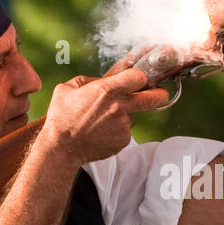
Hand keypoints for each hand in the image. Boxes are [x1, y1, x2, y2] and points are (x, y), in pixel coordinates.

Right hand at [42, 67, 169, 165]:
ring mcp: (123, 125)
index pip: (138, 77)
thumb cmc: (61, 117)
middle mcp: (119, 107)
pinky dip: (117, 131)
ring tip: (101, 121)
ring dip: (123, 116)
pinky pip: (125, 131)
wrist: (62, 147)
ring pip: (132, 116)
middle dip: (160, 95)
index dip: (139, 77)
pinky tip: (101, 132)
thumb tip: (100, 81)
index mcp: (107, 90)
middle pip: (152, 98)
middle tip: (162, 94)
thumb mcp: (67, 89)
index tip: (139, 79)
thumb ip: (88, 81)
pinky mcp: (124, 140)